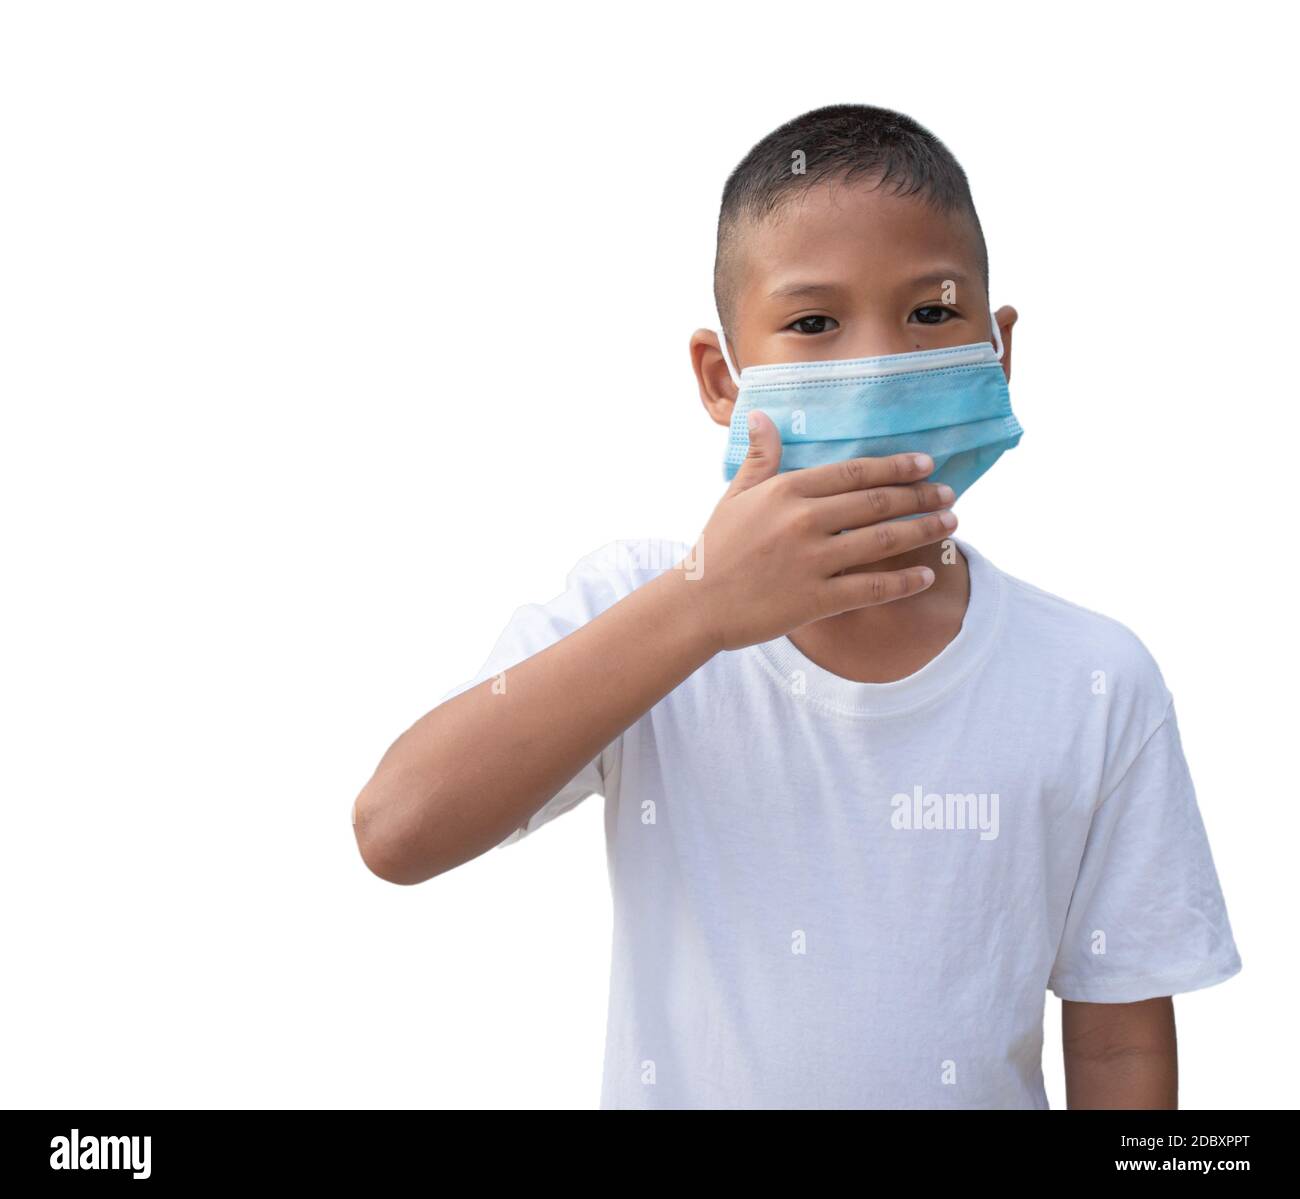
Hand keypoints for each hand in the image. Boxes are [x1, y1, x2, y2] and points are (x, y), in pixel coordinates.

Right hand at [689, 411, 957, 651]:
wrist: (696, 605)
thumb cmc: (716, 549)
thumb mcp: (735, 496)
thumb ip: (759, 458)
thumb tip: (763, 416)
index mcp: (786, 491)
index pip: (855, 472)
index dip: (896, 466)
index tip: (925, 463)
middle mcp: (804, 521)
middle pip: (878, 503)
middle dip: (921, 496)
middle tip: (949, 493)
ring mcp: (813, 561)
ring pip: (884, 541)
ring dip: (923, 530)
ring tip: (950, 523)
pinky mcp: (817, 600)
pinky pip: (873, 588)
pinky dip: (905, 582)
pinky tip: (927, 575)